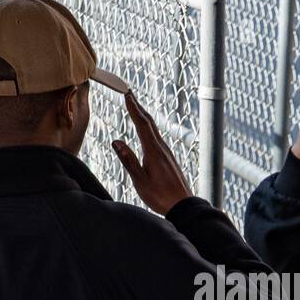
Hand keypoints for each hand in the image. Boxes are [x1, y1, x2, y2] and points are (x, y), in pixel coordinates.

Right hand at [111, 92, 194, 214]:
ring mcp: (167, 153)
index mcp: (153, 152)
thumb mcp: (140, 180)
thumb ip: (128, 160)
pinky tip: (147, 131)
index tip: (126, 95)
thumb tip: (116, 141)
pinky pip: (157, 137)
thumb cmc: (160, 196)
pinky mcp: (169, 158)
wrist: (183, 205)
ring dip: (144, 116)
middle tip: (129, 94)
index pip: (142, 125)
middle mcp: (162, 148)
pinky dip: (149, 128)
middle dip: (139, 107)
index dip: (134, 109)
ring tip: (136, 108)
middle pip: (150, 123)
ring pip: (154, 130)